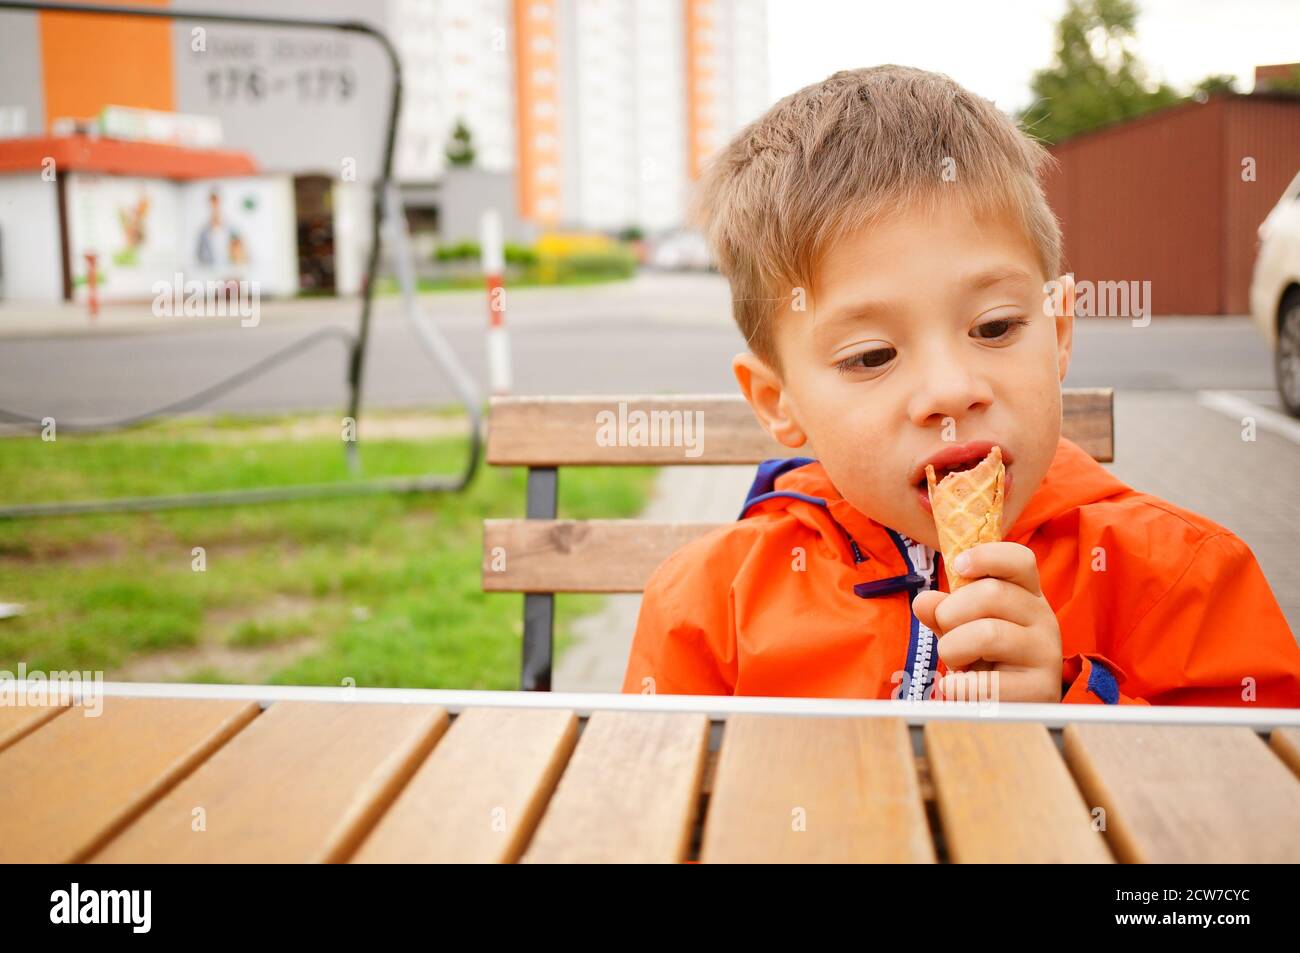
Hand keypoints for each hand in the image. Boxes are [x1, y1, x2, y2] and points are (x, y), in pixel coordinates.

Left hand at [911, 542, 1062, 702]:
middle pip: (992, 593)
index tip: (958, 566)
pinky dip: (960, 686)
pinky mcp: (1041, 689)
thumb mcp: (962, 628)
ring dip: (954, 648)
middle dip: (951, 614)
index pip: (1020, 560)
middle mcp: (1044, 618)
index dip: (986, 556)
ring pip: (988, 634)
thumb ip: (943, 611)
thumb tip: (923, 602)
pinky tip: (957, 687)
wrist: (1011, 706)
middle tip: (947, 634)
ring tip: (956, 662)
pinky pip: (989, 681)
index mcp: (1027, 595)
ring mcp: (1046, 653)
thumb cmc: (986, 659)